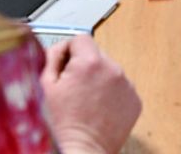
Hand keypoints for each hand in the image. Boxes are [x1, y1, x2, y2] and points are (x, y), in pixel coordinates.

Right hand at [41, 35, 140, 153]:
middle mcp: (112, 69)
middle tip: (73, 87)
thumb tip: (57, 47)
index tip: (64, 65)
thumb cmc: (63, 125)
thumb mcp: (46, 87)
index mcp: (90, 62)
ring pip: (109, 70)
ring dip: (98, 79)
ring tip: (86, 101)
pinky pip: (120, 87)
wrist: (84, 151)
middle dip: (84, 65)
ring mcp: (127, 85)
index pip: (80, 38)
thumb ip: (51, 58)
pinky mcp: (134, 99)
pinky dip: (111, 94)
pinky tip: (98, 108)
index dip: (69, 50)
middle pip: (96, 53)